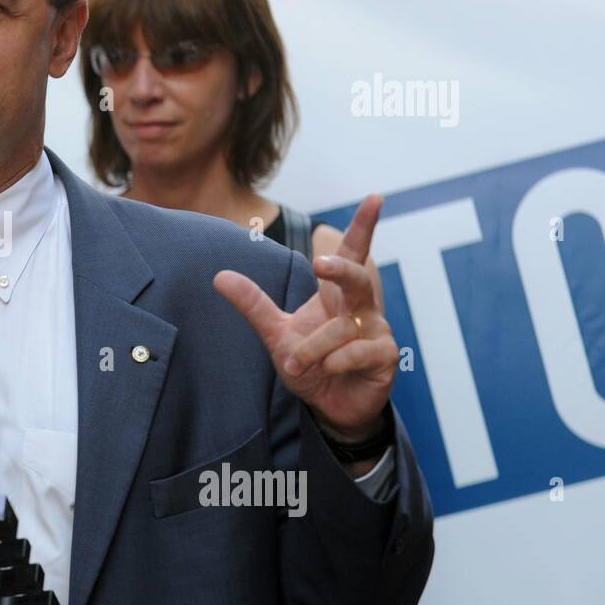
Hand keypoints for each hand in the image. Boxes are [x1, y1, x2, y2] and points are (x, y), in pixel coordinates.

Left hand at [213, 195, 396, 436]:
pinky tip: (328, 371)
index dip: (363, 226)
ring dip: (314, 348)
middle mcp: (360, 308)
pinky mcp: (386, 356)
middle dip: (339, 268)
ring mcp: (377, 331)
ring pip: (343, 328)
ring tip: (297, 364)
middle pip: (357, 276)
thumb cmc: (310, 364)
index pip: (352, 253)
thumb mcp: (275, 334)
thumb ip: (253, 305)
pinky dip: (334, 362)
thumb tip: (219, 276)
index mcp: (337, 295)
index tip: (375, 197)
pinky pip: (358, 352)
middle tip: (318, 263)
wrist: (330, 407)